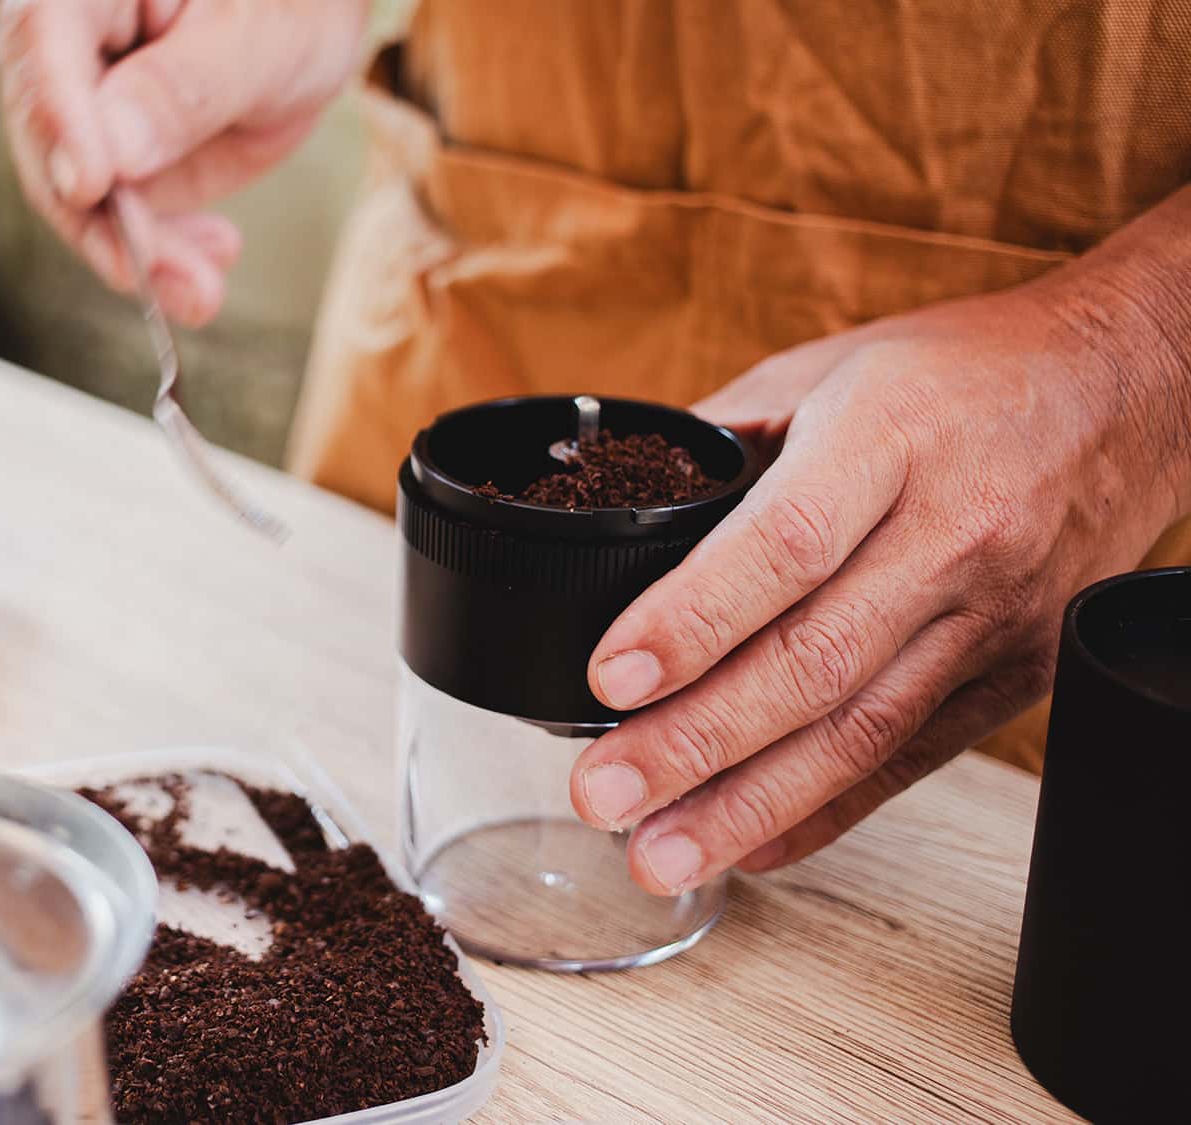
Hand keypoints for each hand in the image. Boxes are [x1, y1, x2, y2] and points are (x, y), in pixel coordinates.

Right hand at [0, 0, 368, 323]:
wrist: (309, 26)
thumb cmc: (289, 2)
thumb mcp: (258, 37)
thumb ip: (186, 88)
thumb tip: (114, 152)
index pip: (44, 40)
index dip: (61, 118)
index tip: (92, 185)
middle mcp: (63, 48)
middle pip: (46, 135)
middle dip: (101, 217)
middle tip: (158, 269)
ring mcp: (82, 117)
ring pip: (75, 199)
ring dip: (134, 258)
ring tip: (199, 291)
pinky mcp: (112, 171)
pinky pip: (114, 227)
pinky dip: (157, 263)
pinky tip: (203, 278)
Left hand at [565, 272, 1190, 893]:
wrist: (1127, 389)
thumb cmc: (959, 373)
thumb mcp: (827, 367)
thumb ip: (721, 437)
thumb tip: (612, 504)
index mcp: (889, 440)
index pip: (784, 547)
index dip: (691, 621)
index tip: (608, 679)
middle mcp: (950, 535)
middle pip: (812, 661)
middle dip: (696, 742)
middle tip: (603, 794)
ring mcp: (992, 615)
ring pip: (860, 730)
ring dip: (749, 803)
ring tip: (660, 851)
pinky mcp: (1017, 673)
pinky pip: (911, 758)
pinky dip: (826, 811)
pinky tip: (750, 846)